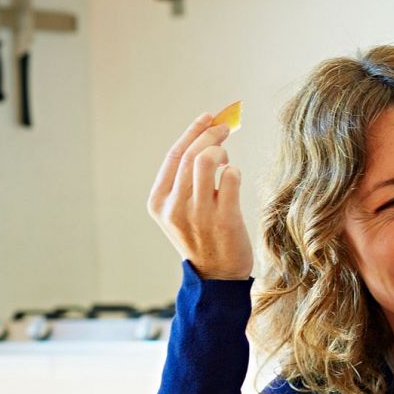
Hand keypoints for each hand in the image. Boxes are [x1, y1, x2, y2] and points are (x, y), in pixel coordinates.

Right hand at [147, 113, 253, 279]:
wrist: (216, 277)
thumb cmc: (203, 237)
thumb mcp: (181, 210)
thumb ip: (187, 181)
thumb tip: (209, 141)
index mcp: (158, 201)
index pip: (174, 155)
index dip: (192, 132)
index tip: (208, 117)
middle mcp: (175, 206)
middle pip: (192, 154)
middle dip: (211, 134)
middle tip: (226, 127)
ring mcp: (198, 213)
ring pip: (208, 161)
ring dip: (222, 151)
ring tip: (227, 160)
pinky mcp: (224, 219)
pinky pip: (232, 178)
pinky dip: (235, 171)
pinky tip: (235, 177)